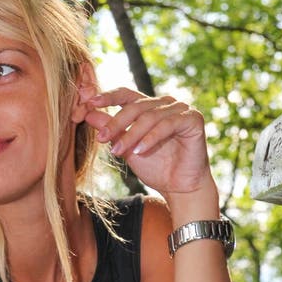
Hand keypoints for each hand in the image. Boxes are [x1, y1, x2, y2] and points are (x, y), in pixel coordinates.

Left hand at [80, 86, 211, 198]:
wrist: (179, 187)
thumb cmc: (155, 167)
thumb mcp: (126, 148)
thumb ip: (111, 131)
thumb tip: (88, 113)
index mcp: (148, 107)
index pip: (126, 94)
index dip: (108, 96)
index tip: (89, 102)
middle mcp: (164, 104)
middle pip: (136, 106)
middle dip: (116, 122)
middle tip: (101, 138)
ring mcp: (180, 109)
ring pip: (150, 117)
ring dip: (131, 135)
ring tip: (117, 151)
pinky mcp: (193, 119)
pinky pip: (168, 125)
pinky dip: (151, 138)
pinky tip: (139, 151)